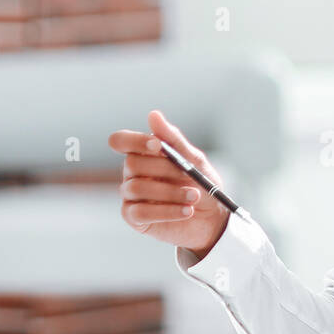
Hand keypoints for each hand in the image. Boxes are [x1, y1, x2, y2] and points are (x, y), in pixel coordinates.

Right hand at [107, 109, 229, 258]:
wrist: (212, 217)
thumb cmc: (202, 184)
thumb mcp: (194, 160)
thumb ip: (173, 140)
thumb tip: (153, 115)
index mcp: (143, 154)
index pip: (120, 141)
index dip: (134, 141)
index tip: (157, 145)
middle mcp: (132, 173)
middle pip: (132, 164)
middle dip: (164, 169)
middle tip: (188, 175)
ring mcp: (130, 196)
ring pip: (137, 188)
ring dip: (170, 192)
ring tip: (195, 196)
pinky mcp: (134, 218)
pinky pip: (140, 212)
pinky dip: (167, 211)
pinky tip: (187, 211)